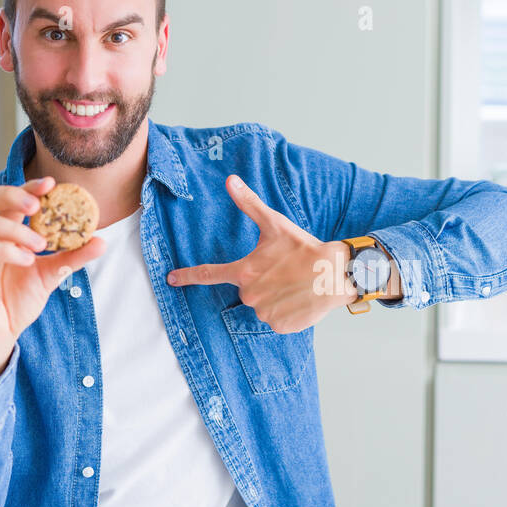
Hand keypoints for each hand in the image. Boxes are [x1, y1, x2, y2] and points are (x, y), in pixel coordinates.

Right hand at [0, 177, 105, 387]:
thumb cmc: (16, 302)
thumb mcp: (51, 276)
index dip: (27, 187)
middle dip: (11, 195)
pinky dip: (7, 250)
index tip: (51, 183)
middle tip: (38, 206)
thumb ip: (72, 257)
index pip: (6, 198)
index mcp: (0, 233)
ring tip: (41, 246)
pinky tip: (27, 261)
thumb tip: (102, 241)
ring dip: (16, 229)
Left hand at [166, 175, 356, 332]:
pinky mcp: (280, 325)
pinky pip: (277, 319)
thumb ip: (249, 205)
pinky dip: (287, 311)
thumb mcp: (275, 224)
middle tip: (285, 272)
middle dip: (264, 282)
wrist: (334, 273)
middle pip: (249, 290)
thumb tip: (231, 181)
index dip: (188, 276)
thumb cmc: (304, 248)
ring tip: (295, 285)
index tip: (171, 279)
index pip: (209, 274)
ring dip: (276, 297)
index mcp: (244, 271)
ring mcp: (264, 312)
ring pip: (264, 305)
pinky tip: (300, 299)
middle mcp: (250, 294)